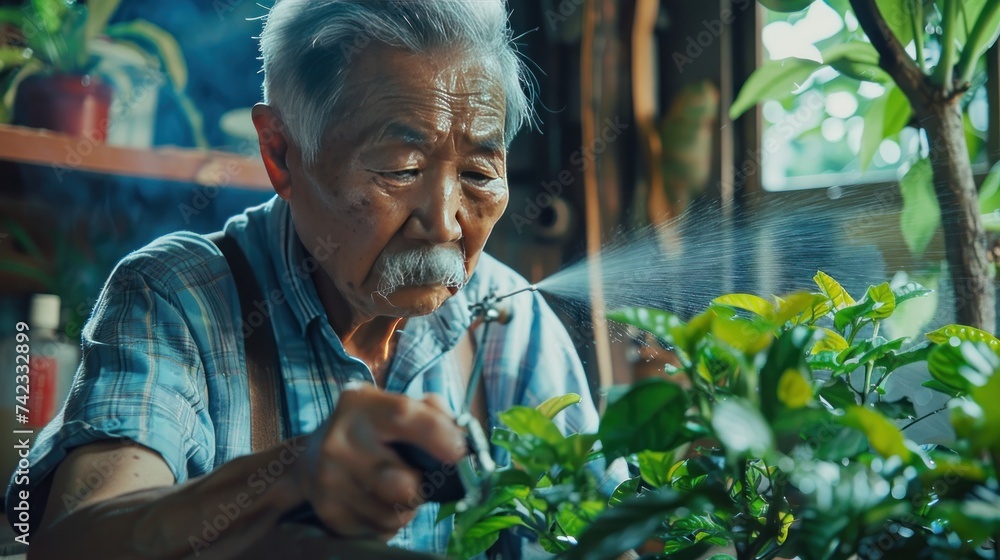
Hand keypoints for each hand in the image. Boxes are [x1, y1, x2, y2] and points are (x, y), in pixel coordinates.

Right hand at [291, 384, 466, 540]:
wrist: (310, 458)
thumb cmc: (369, 430)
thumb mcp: (392, 406)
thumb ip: (430, 412)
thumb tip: (460, 434)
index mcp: (361, 405)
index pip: (403, 415)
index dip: (437, 435)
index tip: (460, 452)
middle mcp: (339, 441)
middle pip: (400, 482)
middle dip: (421, 487)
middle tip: (420, 479)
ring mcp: (330, 479)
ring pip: (394, 514)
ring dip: (407, 507)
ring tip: (395, 490)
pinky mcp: (329, 512)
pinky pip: (379, 530)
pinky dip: (388, 522)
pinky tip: (377, 502)